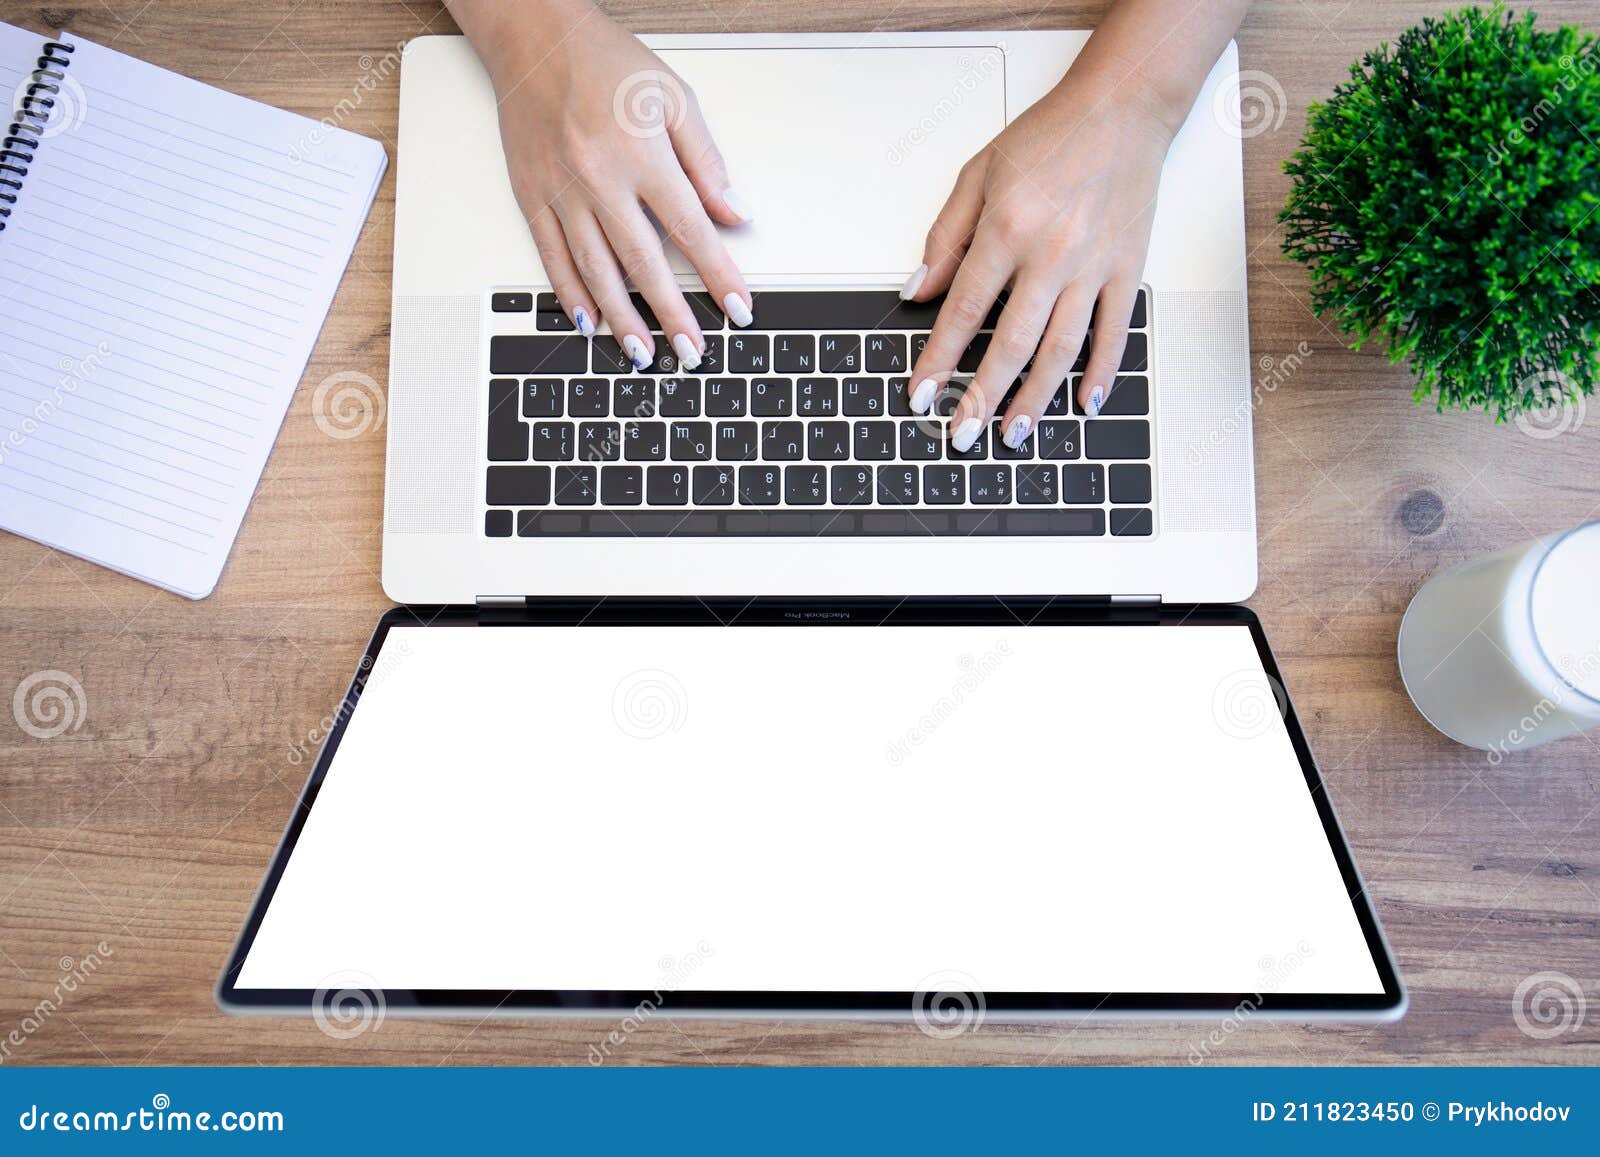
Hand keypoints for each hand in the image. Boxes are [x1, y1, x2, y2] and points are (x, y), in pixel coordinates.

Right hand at [454, 0, 752, 368]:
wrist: (534, 36)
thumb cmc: (604, 61)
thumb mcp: (674, 97)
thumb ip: (706, 161)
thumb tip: (733, 213)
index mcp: (641, 154)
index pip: (690, 228)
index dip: (717, 274)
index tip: (738, 308)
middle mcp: (599, 178)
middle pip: (643, 262)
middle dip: (671, 314)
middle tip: (691, 352)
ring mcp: (560, 191)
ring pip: (595, 270)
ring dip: (621, 319)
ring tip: (643, 353)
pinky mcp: (531, 195)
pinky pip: (552, 256)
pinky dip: (571, 294)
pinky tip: (588, 321)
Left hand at [902, 89, 1171, 448]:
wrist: (1121, 109)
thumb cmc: (1049, 136)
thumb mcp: (978, 174)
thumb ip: (945, 237)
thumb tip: (917, 290)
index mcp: (1006, 230)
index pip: (964, 311)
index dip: (939, 360)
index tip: (921, 395)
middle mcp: (1051, 254)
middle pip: (1011, 345)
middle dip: (982, 397)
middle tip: (962, 435)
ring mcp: (1093, 267)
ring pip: (1061, 349)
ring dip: (1036, 398)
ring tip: (1015, 434)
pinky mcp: (1127, 269)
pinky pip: (1115, 333)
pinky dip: (1101, 372)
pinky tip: (1084, 403)